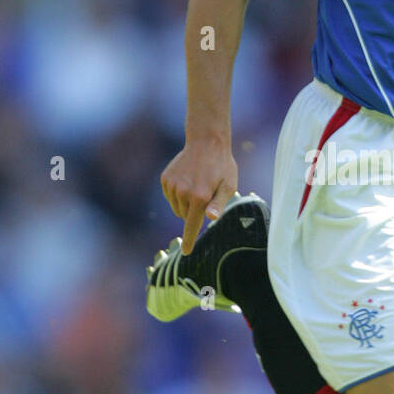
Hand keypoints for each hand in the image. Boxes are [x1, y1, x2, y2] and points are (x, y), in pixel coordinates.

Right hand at [160, 139, 237, 253]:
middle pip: (185, 217)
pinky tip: (188, 180)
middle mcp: (183, 193)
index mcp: (199, 197)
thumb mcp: (228, 186)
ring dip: (186, 203)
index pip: (192, 226)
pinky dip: (178, 193)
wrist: (206, 142)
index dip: (189, 240)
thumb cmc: (222, 166)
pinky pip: (170, 196)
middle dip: (194, 212)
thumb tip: (211, 218)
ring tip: (198, 185)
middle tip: (206, 194)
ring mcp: (172, 185)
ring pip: (176, 207)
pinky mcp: (166, 179)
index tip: (186, 252)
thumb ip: (218, 204)